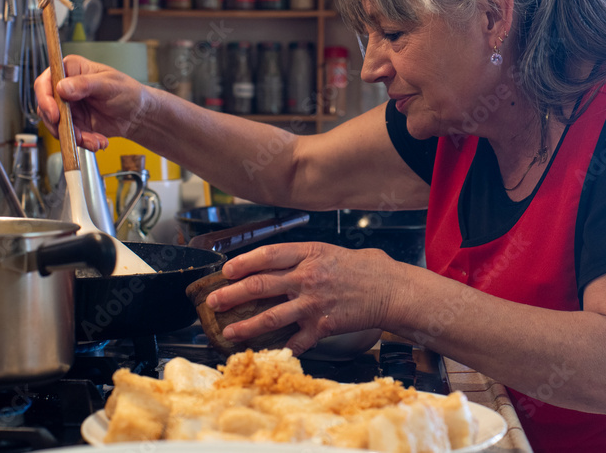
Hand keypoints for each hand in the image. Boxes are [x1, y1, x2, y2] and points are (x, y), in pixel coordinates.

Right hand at [34, 55, 151, 150]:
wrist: (137, 114)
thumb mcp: (109, 84)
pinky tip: (98, 142)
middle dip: (60, 124)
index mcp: (71, 69)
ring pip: (55, 125)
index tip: (55, 114)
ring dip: (74, 136)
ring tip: (94, 140)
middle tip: (75, 134)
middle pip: (45, 106)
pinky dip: (83, 142)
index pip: (46, 81)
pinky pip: (68, 136)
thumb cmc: (127, 91)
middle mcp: (64, 88)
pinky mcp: (73, 124)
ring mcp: (67, 107)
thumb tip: (62, 87)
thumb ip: (85, 84)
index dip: (45, 98)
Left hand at [206, 242, 400, 355]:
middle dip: (232, 294)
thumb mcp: (335, 252)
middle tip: (214, 301)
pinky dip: (280, 349)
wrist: (392, 291)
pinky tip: (266, 353)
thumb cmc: (368, 270)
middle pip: (260, 285)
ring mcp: (313, 303)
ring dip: (245, 326)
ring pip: (270, 316)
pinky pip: (295, 341)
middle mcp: (308, 277)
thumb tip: (285, 264)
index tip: (226, 270)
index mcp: (310, 254)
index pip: (268, 255)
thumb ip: (309, 257)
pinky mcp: (322, 326)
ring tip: (227, 331)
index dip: (243, 262)